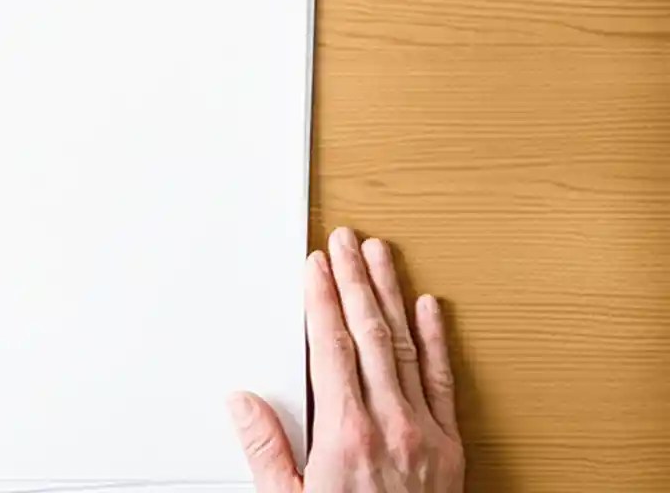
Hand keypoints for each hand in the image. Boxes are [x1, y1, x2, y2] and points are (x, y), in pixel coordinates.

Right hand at [228, 228, 463, 491]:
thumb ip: (266, 451)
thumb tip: (242, 402)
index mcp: (345, 433)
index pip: (330, 345)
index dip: (322, 298)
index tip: (316, 266)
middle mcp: (390, 423)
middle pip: (370, 332)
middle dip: (355, 280)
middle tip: (347, 242)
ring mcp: (425, 432)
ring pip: (407, 345)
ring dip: (393, 295)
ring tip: (382, 256)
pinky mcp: (450, 446)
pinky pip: (443, 381)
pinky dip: (437, 341)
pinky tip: (431, 309)